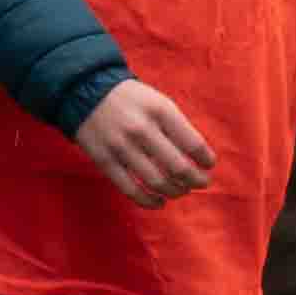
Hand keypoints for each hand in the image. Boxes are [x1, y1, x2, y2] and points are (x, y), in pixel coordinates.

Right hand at [74, 78, 217, 207]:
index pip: (193, 143)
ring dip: (175, 191)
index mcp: (160, 111)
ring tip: (181, 190)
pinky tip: (160, 202)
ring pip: (156, 182)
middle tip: (201, 183)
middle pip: (178, 167)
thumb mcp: (158, 101)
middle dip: (196, 180)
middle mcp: (142, 129)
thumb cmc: (132, 100)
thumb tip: (199, 157)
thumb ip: (177, 126)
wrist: (86, 92)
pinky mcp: (105, 162)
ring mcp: (122, 147)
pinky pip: (131, 190)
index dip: (206, 160)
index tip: (209, 165)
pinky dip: (149, 201)